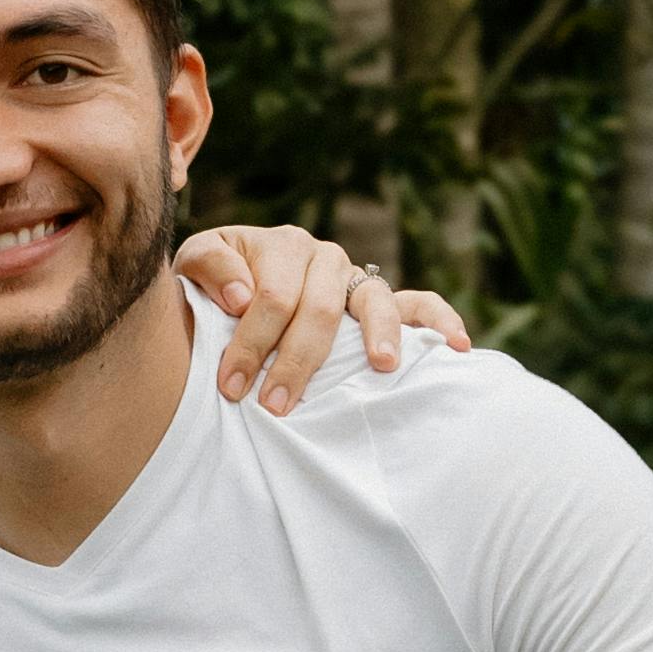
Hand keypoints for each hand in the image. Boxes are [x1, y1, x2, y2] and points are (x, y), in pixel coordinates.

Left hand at [183, 223, 471, 413]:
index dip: (249, 343)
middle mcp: (323, 257)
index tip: (231, 386)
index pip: (271, 296)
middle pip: (318, 308)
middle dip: (296, 361)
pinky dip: (441, 320)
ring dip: (377, 336)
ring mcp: (355, 277)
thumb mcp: (194, 266)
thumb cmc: (210, 285)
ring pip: (374, 302)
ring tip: (380, 367)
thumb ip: (208, 269)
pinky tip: (458, 345)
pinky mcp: (379, 297)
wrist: (226, 282)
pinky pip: (419, 302)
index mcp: (280, 246)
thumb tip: (241, 295)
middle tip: (276, 405)